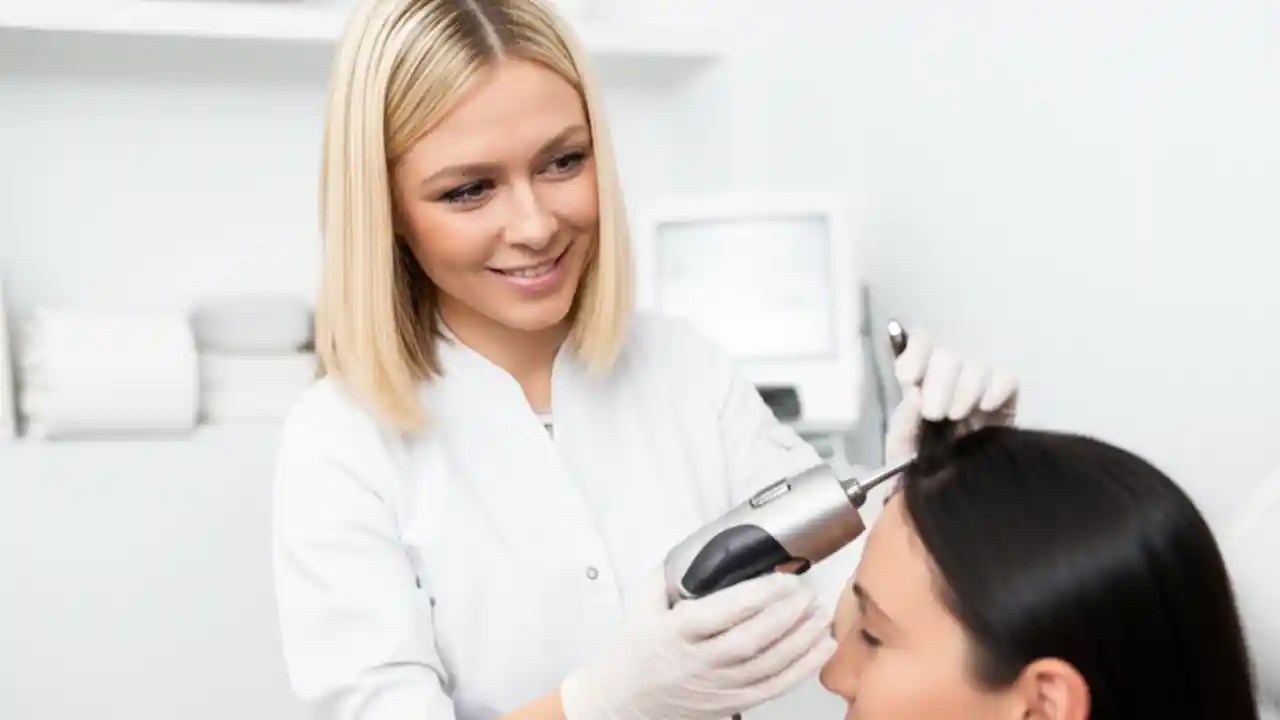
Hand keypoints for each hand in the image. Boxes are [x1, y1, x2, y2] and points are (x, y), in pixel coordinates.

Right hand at [560, 571, 835, 719]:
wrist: (623, 702)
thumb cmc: (635, 649)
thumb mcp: (643, 603)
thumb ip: (672, 572)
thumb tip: (706, 542)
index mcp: (674, 632)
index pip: (719, 613)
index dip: (756, 596)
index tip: (781, 578)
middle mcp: (697, 662)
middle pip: (749, 641)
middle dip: (785, 616)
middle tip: (808, 592)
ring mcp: (716, 687)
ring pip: (767, 666)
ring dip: (800, 640)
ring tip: (822, 614)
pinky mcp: (731, 704)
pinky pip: (772, 688)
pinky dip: (801, 669)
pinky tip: (821, 648)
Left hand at [884, 328, 1018, 461]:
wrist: (943, 498)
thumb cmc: (917, 467)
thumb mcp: (901, 446)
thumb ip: (904, 419)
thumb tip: (915, 394)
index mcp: (919, 381)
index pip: (920, 345)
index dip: (916, 355)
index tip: (910, 379)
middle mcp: (949, 378)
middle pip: (948, 357)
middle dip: (939, 383)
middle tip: (935, 413)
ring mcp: (978, 387)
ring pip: (977, 367)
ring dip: (965, 390)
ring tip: (957, 416)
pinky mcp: (1005, 401)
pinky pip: (1007, 379)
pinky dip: (997, 389)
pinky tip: (985, 408)